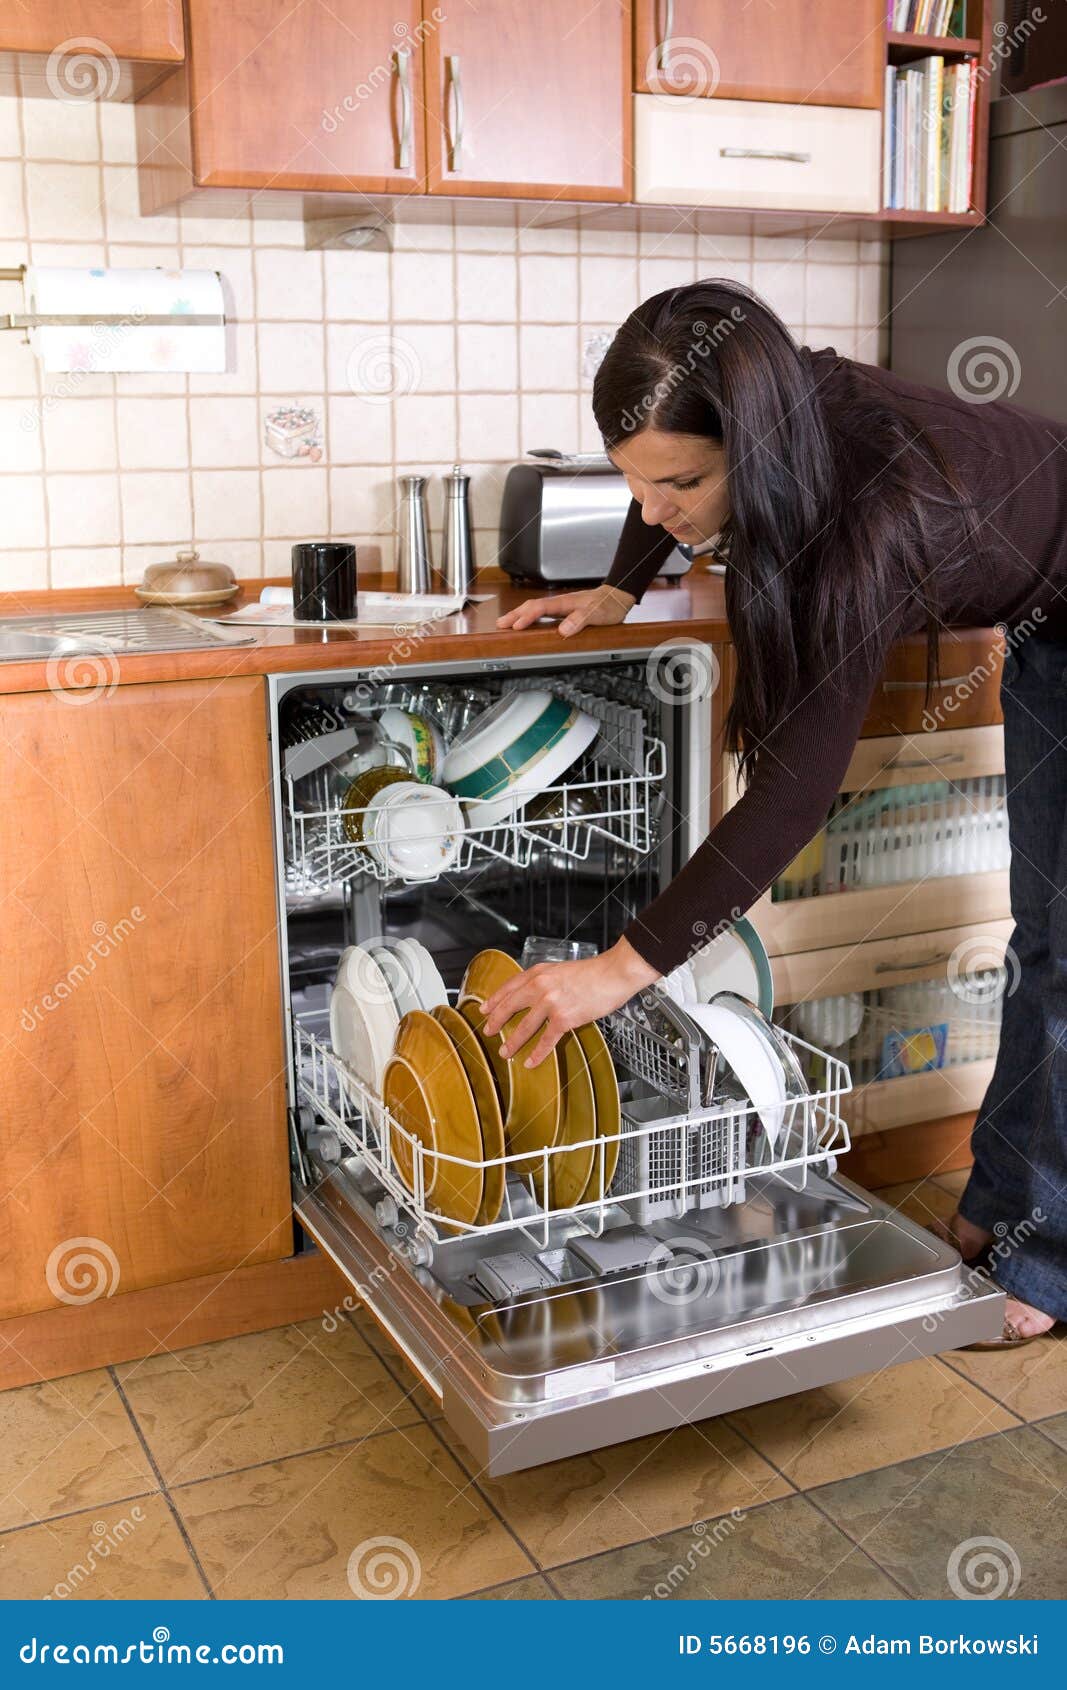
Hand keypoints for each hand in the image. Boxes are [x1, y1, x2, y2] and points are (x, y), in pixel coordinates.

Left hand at [480, 939, 659, 1066]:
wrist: (613, 973)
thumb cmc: (593, 972)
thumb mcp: (561, 970)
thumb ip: (545, 980)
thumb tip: (535, 995)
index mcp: (539, 973)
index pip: (509, 987)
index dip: (494, 1000)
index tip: (484, 1010)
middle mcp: (541, 986)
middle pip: (510, 1007)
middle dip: (496, 1022)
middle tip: (488, 1032)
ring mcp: (551, 1003)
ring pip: (524, 1027)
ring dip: (513, 1042)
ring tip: (505, 1052)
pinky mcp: (564, 1018)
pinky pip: (547, 1040)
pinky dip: (537, 1053)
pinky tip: (530, 1062)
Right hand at [496, 583, 635, 637]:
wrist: (617, 598)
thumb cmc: (608, 605)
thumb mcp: (596, 614)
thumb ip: (580, 620)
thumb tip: (563, 630)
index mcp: (564, 602)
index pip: (540, 608)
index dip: (527, 617)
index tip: (516, 626)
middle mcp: (560, 603)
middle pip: (531, 606)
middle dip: (515, 615)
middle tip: (500, 624)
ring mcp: (561, 607)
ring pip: (535, 609)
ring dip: (520, 615)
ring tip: (506, 624)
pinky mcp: (564, 612)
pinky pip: (542, 614)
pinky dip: (531, 618)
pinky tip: (528, 624)